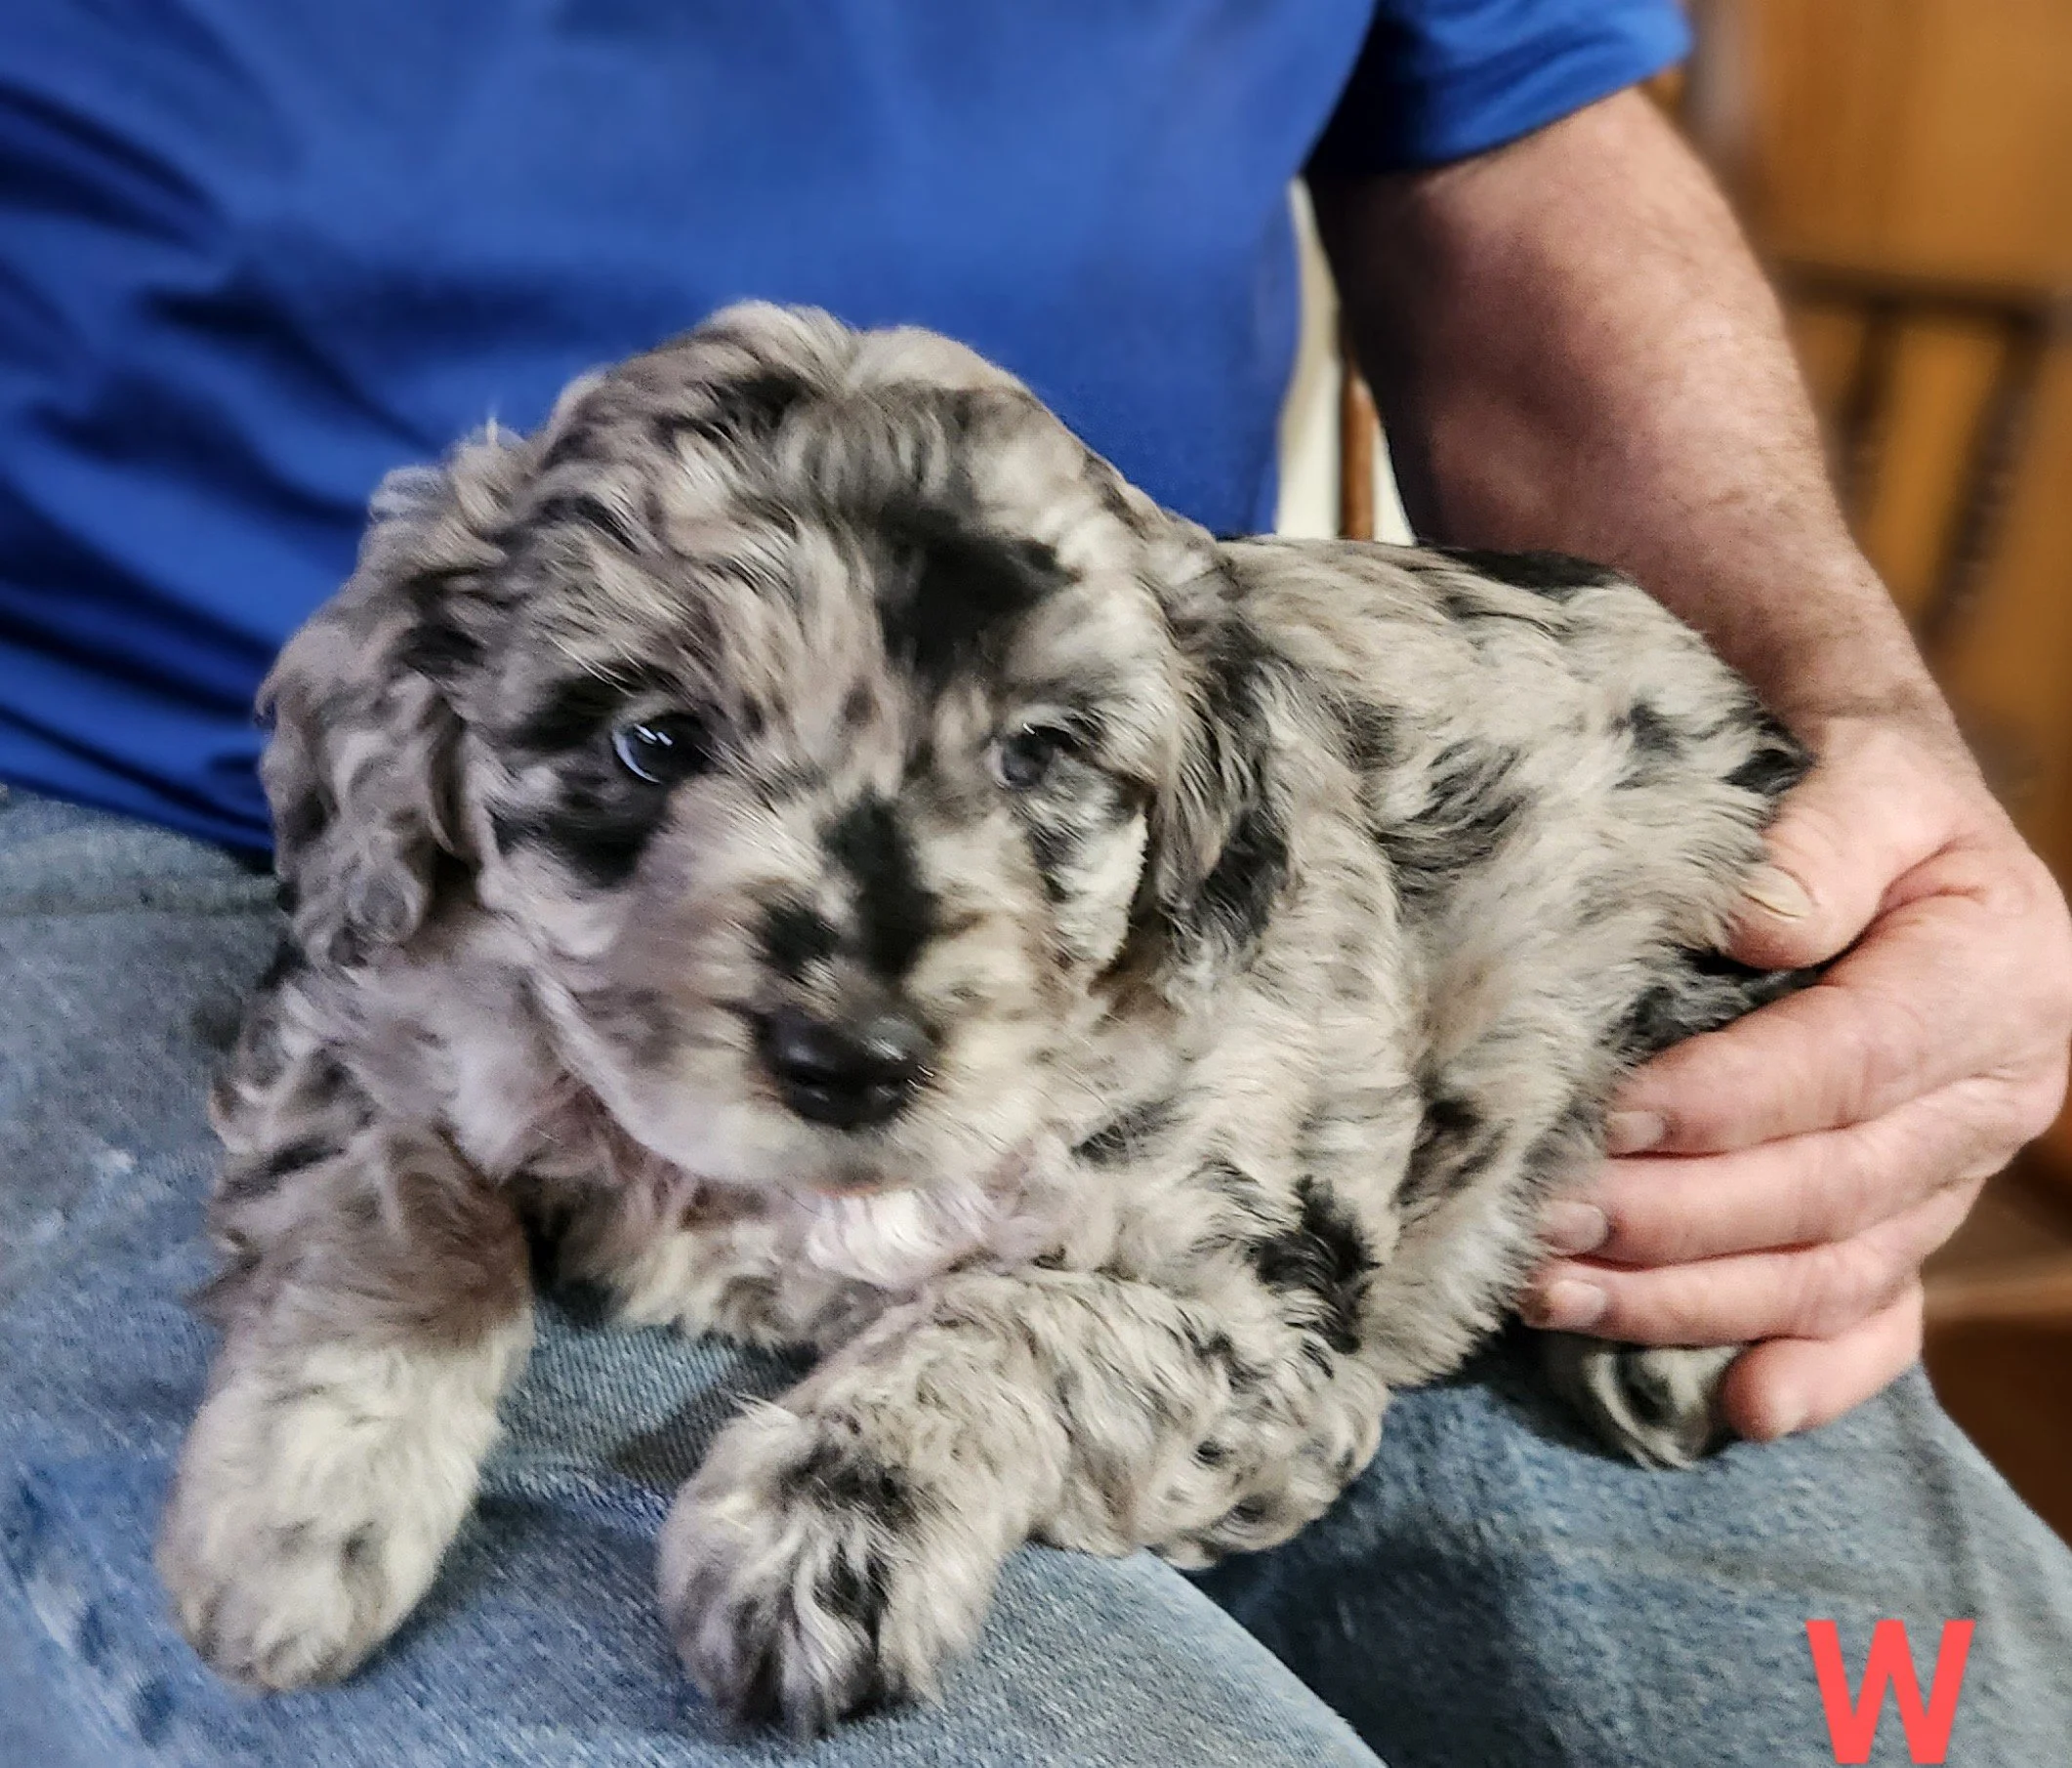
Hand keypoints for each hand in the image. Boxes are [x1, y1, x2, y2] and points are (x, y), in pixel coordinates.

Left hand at [1527, 711, 2071, 1439]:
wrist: (1891, 822)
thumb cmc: (1856, 792)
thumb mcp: (1861, 773)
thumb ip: (1820, 840)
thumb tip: (1757, 925)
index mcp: (1992, 977)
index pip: (1846, 1066)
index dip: (1728, 1103)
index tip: (1609, 1117)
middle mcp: (1990, 1094)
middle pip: (1827, 1189)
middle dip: (1677, 1218)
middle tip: (1544, 1222)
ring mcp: (1952, 1172)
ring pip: (1831, 1269)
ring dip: (1693, 1303)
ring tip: (1556, 1299)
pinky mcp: (1913, 1216)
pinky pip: (1880, 1316)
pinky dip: (1819, 1372)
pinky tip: (1739, 1411)